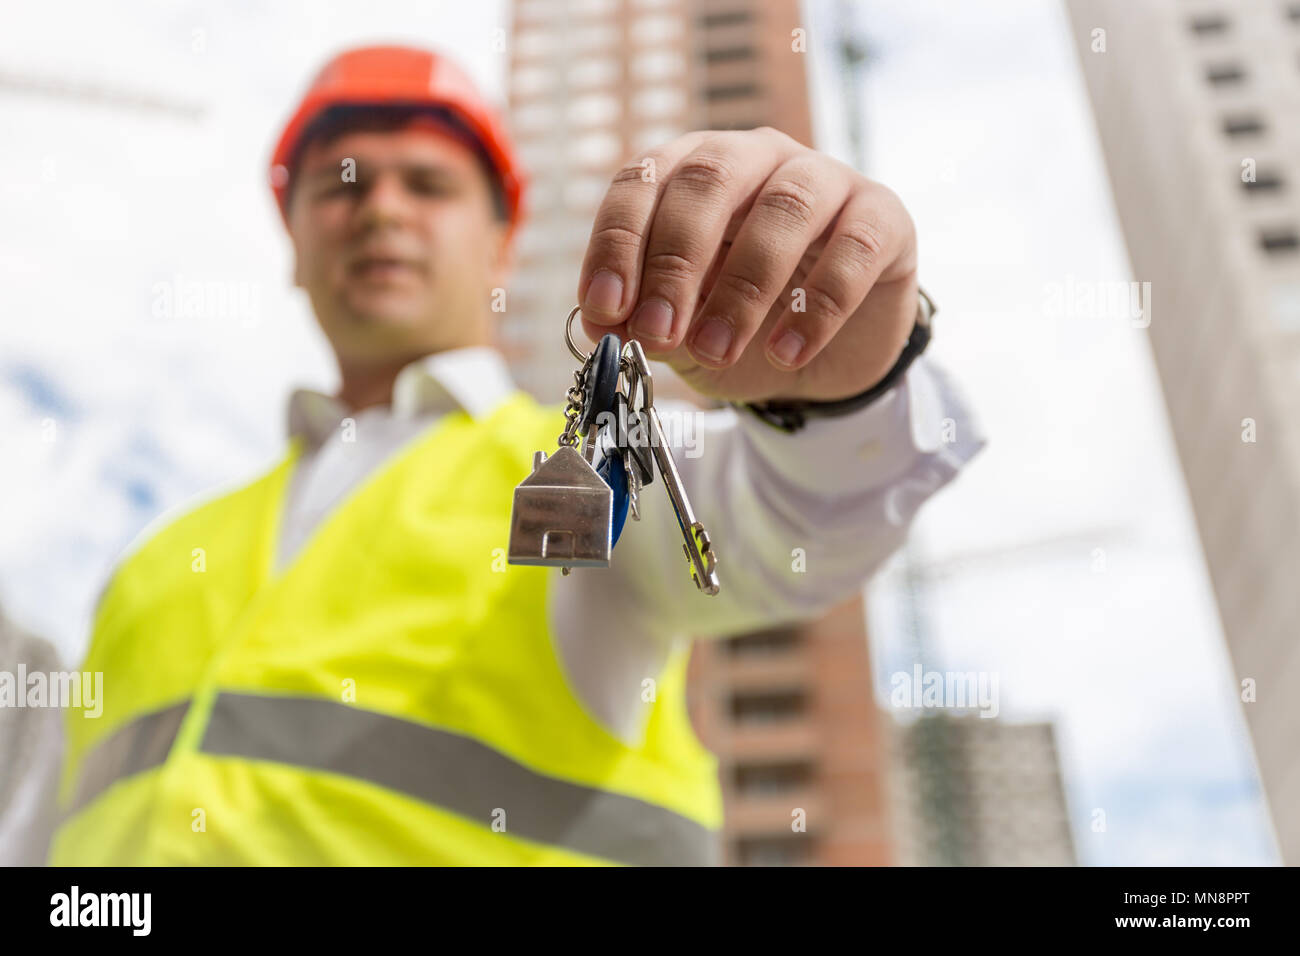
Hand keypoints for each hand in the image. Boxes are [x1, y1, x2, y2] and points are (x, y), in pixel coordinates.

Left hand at [576, 127, 918, 403]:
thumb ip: (644, 320)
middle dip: (676, 260)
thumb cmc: (742, 328)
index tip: (605, 308)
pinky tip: (785, 352)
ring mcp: (825, 179)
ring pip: (784, 208)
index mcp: (692, 170)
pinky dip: (817, 305)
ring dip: (742, 287)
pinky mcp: (882, 217)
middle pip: (710, 178)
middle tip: (658, 332)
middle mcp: (756, 158)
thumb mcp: (681, 332)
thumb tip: (603, 323)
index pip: (642, 181)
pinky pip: (853, 248)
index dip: (618, 243)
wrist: (824, 361)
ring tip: (716, 351)